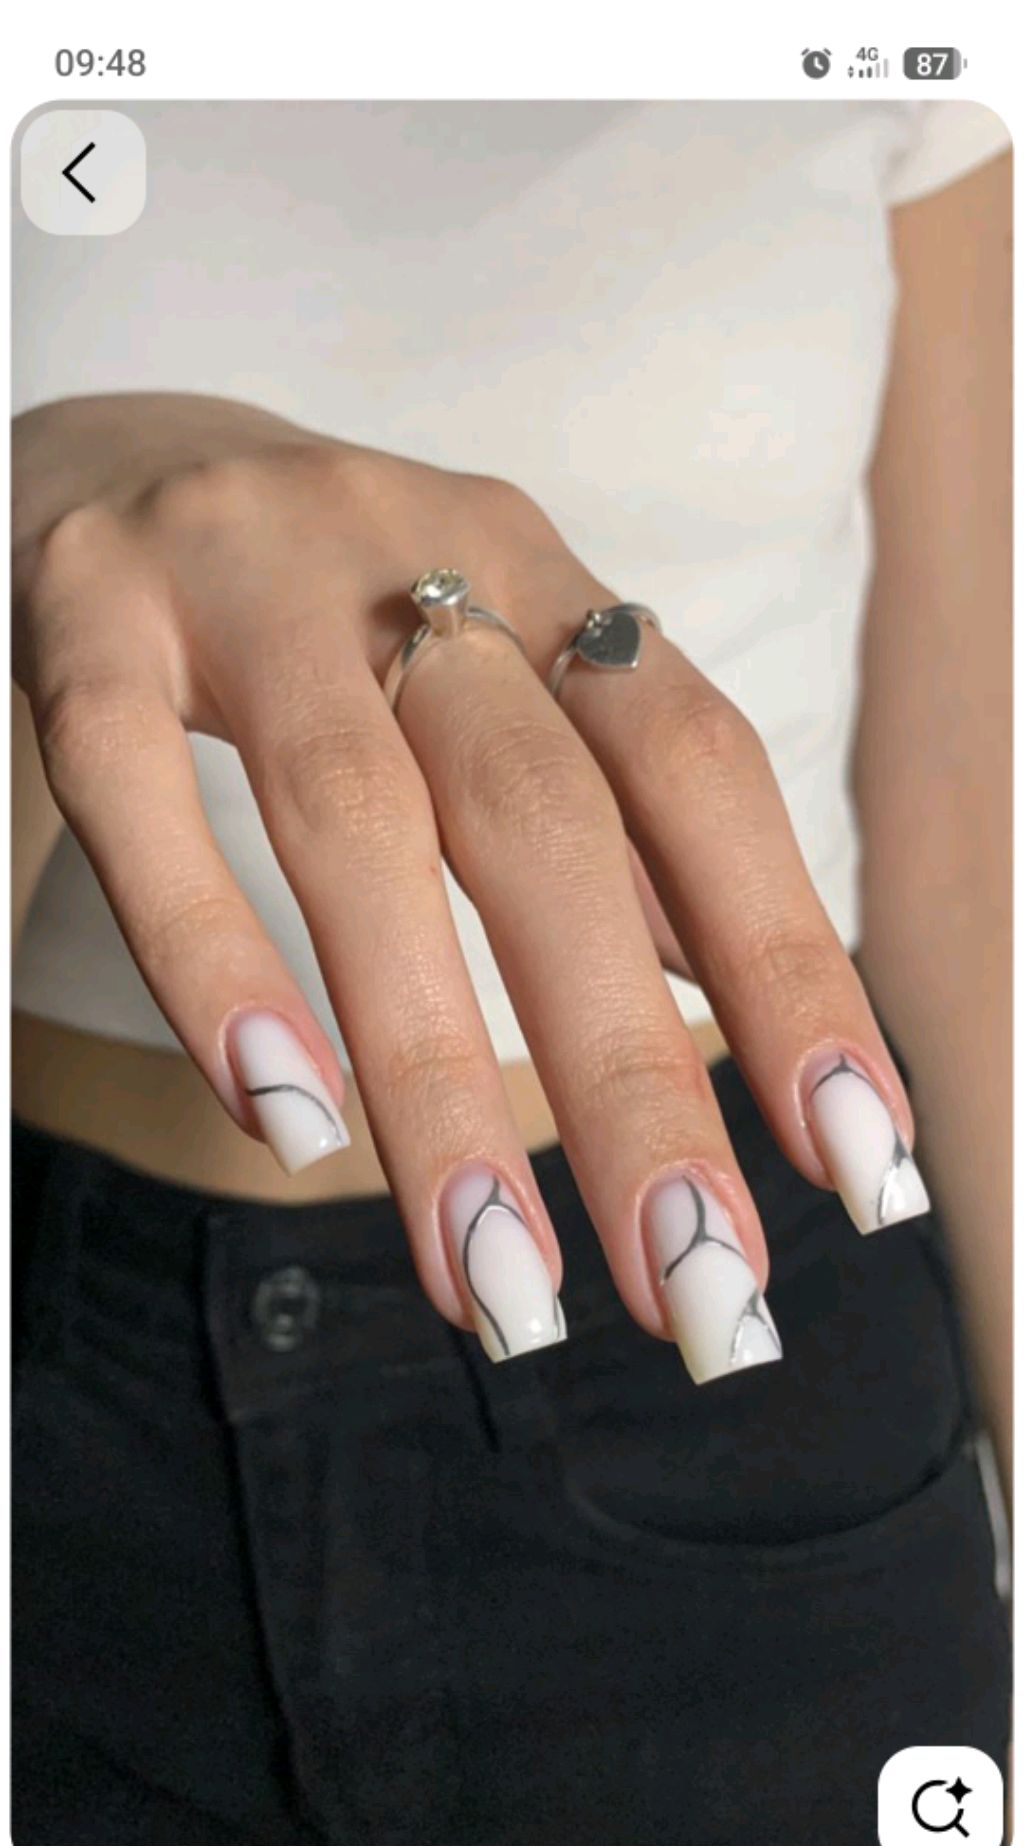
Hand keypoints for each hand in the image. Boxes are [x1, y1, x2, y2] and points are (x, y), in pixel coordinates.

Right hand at [12, 392, 927, 1379]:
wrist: (93, 438)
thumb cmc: (323, 615)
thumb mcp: (485, 687)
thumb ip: (597, 830)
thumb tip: (730, 1007)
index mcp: (542, 585)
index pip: (701, 776)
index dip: (791, 966)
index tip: (863, 1167)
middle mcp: (414, 560)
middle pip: (549, 825)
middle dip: (634, 1079)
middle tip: (695, 1287)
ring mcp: (242, 575)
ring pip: (355, 823)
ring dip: (440, 1071)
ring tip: (494, 1279)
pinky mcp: (81, 610)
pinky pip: (130, 782)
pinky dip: (211, 954)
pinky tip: (284, 1116)